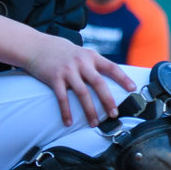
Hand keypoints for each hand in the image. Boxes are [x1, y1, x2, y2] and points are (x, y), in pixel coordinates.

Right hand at [21, 32, 136, 127]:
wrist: (37, 46)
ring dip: (89, 110)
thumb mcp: (82, 53)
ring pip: (82, 93)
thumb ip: (93, 65)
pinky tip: (69, 122)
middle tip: (114, 114)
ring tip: (93, 123)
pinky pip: (62, 98)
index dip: (123, 78)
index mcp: (91, 57)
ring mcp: (68, 70)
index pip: (112, 67)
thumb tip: (109, 80)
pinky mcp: (54, 78)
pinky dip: (66, 111)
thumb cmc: (62, 52)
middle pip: (99, 83)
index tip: (133, 89)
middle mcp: (81, 63)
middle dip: (108, 100)